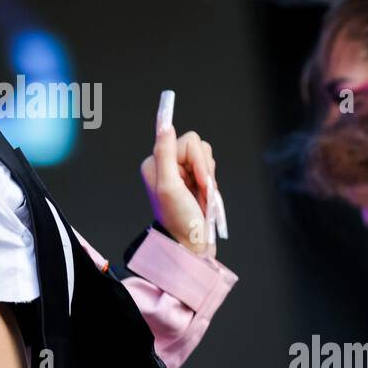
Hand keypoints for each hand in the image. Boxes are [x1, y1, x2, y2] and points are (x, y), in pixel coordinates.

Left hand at [139, 90, 223, 256]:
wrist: (191, 243)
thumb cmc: (179, 219)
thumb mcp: (169, 186)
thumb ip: (165, 153)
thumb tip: (165, 124)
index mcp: (155, 162)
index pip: (188, 141)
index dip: (198, 160)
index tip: (198, 180)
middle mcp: (166, 164)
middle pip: (198, 147)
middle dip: (205, 170)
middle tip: (201, 191)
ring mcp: (180, 171)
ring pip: (206, 157)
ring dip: (209, 177)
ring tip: (202, 196)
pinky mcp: (193, 179)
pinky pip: (209, 168)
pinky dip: (211, 183)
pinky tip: (204, 197)